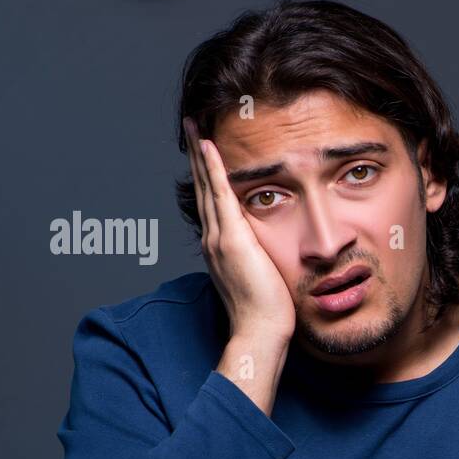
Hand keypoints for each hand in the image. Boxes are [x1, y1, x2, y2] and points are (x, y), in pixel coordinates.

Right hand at [183, 117, 294, 341]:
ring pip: (207, 186)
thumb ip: (259, 258)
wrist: (261, 331)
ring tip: (194, 127)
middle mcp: (214, 239)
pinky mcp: (232, 239)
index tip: (204, 151)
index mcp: (221, 247)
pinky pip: (220, 195)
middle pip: (202, 188)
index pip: (213, 202)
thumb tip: (269, 250)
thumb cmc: (268, 312)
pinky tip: (208, 146)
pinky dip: (213, 169)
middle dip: (196, 156)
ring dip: (200, 154)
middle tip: (190, 127)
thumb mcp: (261, 276)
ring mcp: (219, 238)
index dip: (207, 175)